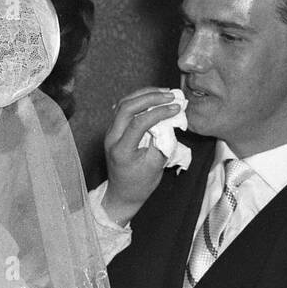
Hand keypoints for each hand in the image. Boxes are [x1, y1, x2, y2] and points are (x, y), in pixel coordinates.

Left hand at [102, 88, 183, 224]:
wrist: (122, 194)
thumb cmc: (140, 184)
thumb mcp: (156, 166)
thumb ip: (162, 142)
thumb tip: (169, 120)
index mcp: (121, 150)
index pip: (138, 122)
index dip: (159, 113)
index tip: (176, 108)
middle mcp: (111, 138)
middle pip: (127, 107)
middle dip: (150, 97)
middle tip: (170, 95)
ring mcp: (110, 132)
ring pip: (124, 103)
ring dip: (144, 94)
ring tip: (164, 92)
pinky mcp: (114, 129)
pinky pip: (124, 108)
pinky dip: (139, 100)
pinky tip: (154, 98)